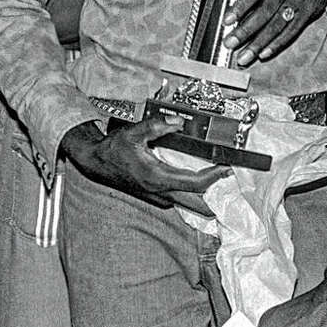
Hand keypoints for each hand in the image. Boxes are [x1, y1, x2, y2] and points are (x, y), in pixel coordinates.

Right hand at [59, 114, 227, 214]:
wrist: (97, 164)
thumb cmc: (114, 150)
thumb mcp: (134, 133)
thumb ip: (157, 126)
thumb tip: (178, 121)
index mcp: (158, 178)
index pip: (196, 183)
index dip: (215, 176)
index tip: (227, 167)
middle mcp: (160, 192)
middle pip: (198, 205)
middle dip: (217, 195)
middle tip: (229, 177)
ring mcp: (158, 198)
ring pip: (190, 205)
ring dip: (206, 196)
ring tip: (218, 178)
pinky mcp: (156, 197)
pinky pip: (181, 200)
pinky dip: (194, 194)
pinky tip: (199, 181)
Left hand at [222, 0, 326, 66]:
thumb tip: (234, 6)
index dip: (240, 7)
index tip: (226, 21)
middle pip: (265, 11)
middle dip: (246, 30)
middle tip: (230, 43)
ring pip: (278, 24)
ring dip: (260, 42)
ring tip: (245, 56)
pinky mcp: (309, 11)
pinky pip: (292, 30)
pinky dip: (277, 43)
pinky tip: (264, 53)